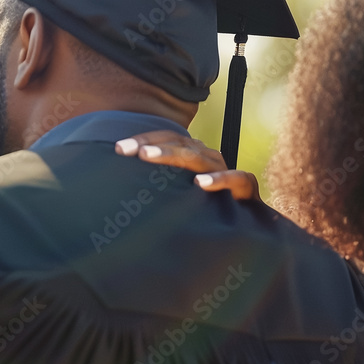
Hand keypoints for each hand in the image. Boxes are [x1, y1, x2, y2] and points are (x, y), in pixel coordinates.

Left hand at [114, 130, 261, 201]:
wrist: (245, 224)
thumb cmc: (202, 207)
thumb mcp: (176, 193)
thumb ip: (156, 184)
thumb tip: (119, 184)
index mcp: (192, 154)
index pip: (166, 138)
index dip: (143, 140)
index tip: (118, 148)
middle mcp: (208, 158)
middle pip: (178, 143)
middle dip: (149, 145)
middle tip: (124, 149)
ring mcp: (227, 170)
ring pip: (199, 157)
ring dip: (172, 155)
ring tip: (147, 156)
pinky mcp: (245, 188)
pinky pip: (238, 179)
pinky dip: (220, 179)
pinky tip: (201, 184)